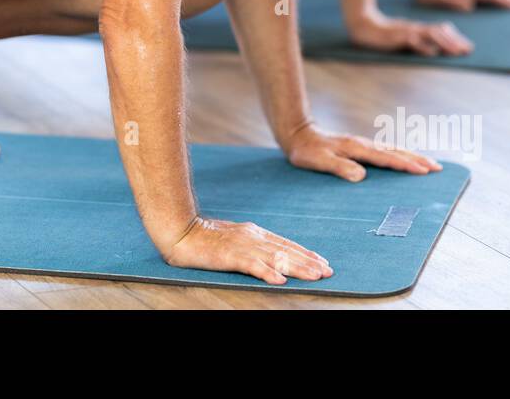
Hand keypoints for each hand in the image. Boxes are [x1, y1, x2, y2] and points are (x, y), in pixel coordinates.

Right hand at [164, 216, 333, 284]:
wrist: (181, 231)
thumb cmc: (205, 237)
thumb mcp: (235, 237)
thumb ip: (253, 244)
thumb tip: (272, 257)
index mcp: (254, 233)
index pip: (286, 244)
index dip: (305, 253)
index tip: (322, 262)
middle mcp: (252, 237)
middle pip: (286, 251)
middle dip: (309, 262)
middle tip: (328, 271)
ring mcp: (242, 246)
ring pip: (275, 258)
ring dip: (297, 267)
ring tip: (314, 276)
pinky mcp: (229, 255)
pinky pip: (251, 265)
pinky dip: (267, 272)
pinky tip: (280, 279)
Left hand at [285, 123, 442, 180]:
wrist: (298, 134)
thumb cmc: (306, 151)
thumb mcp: (318, 161)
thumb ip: (339, 167)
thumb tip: (361, 176)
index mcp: (356, 148)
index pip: (386, 158)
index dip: (405, 165)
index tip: (423, 171)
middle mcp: (363, 144)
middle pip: (396, 152)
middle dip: (417, 159)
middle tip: (438, 168)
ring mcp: (363, 144)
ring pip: (393, 150)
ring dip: (412, 156)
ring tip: (430, 164)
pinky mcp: (360, 147)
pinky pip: (386, 151)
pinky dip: (400, 154)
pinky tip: (405, 159)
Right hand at [349, 9, 472, 55]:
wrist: (363, 26)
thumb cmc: (384, 34)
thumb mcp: (405, 36)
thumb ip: (420, 40)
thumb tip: (436, 49)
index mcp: (418, 28)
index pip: (441, 31)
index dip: (455, 38)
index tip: (468, 48)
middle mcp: (415, 28)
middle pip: (439, 33)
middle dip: (455, 42)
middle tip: (468, 51)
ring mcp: (406, 32)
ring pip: (430, 36)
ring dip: (444, 44)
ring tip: (456, 52)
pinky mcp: (396, 38)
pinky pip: (412, 42)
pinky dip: (423, 47)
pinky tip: (432, 53)